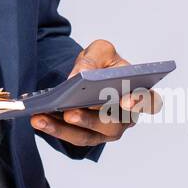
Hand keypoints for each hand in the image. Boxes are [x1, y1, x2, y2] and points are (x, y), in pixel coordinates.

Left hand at [29, 39, 161, 146]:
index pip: (148, 100)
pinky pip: (72, 136)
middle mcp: (127, 116)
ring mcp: (108, 130)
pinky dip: (54, 129)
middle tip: (69, 112)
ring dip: (63, 129)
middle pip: (112, 123)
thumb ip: (93, 59)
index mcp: (138, 92)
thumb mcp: (100, 51)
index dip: (140, 102)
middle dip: (89, 119)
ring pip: (88, 135)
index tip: (127, 101)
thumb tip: (80, 75)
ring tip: (41, 118)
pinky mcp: (89, 136)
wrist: (88, 72)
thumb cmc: (102, 62)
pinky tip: (38, 119)